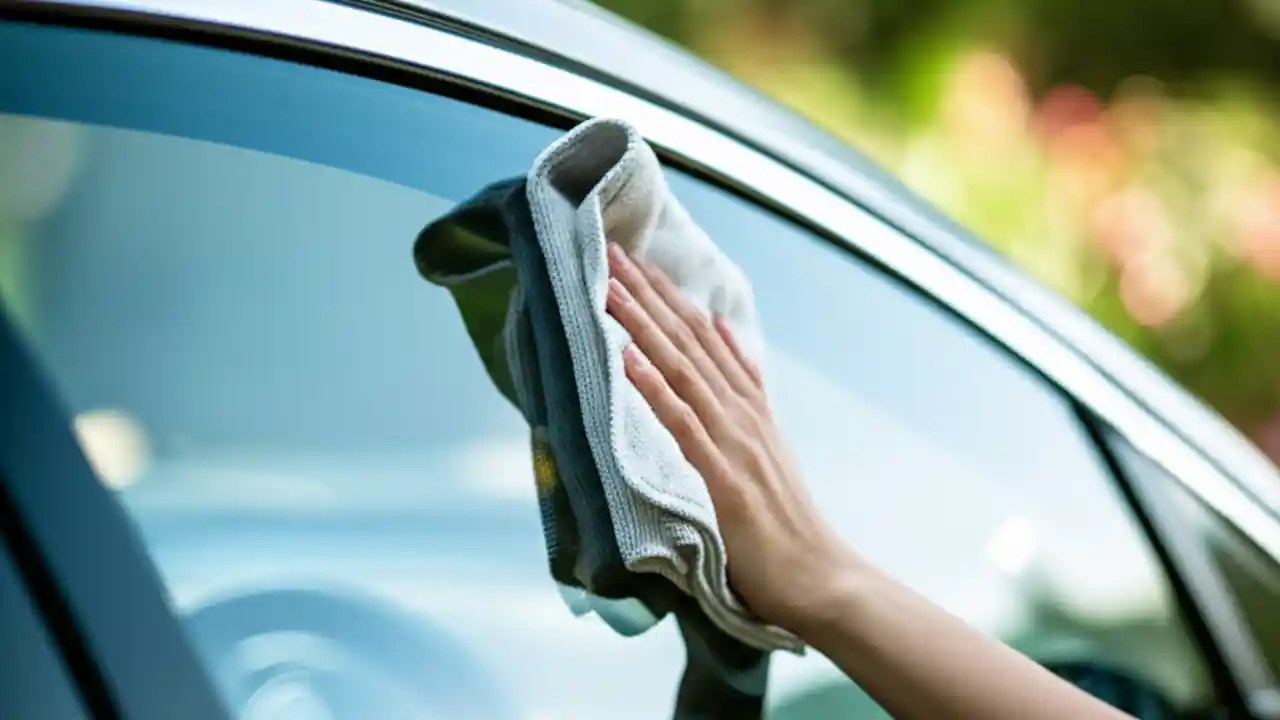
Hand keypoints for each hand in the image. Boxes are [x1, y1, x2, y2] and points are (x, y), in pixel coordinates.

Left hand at [604, 243, 854, 632]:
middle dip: (647, 292)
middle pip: (688, 338)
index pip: (704, 335)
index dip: (668, 295)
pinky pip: (681, 422)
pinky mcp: (722, 475)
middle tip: (609, 249)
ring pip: (681, 368)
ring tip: (609, 286)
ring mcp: (734, 440)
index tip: (635, 260)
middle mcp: (742, 411)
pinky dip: (652, 386)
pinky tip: (626, 357)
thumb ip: (748, 389)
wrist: (820, 575)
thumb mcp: (770, 443)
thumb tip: (726, 334)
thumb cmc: (787, 520)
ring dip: (642, 324)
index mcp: (749, 404)